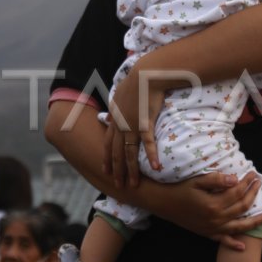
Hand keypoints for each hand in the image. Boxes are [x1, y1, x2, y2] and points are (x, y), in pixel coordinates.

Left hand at [103, 59, 167, 187]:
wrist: (145, 75)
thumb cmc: (135, 82)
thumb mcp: (118, 95)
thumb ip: (113, 108)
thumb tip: (108, 115)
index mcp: (114, 119)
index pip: (107, 144)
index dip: (106, 158)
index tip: (105, 170)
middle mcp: (120, 126)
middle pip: (116, 153)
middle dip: (116, 171)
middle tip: (117, 186)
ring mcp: (132, 126)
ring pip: (129, 153)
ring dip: (131, 171)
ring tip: (132, 185)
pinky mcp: (146, 124)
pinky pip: (148, 144)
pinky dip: (152, 156)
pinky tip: (156, 168)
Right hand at [150, 171, 261, 250]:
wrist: (164, 203)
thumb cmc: (180, 189)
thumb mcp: (197, 181)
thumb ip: (217, 180)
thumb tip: (235, 179)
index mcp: (214, 204)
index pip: (237, 192)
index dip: (247, 183)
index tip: (253, 174)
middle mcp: (216, 219)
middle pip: (241, 207)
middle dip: (253, 195)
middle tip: (259, 184)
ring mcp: (212, 228)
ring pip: (238, 226)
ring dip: (254, 221)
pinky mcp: (207, 233)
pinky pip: (223, 240)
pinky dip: (233, 243)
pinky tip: (243, 246)